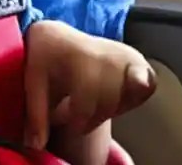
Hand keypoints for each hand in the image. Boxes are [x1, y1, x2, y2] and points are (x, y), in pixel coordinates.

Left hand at [22, 20, 157, 150]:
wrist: (57, 36)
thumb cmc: (44, 59)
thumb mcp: (33, 82)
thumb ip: (37, 115)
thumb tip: (36, 146)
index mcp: (80, 56)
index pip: (90, 95)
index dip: (78, 116)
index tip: (63, 118)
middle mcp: (108, 52)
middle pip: (112, 98)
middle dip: (93, 115)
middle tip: (74, 111)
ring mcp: (126, 53)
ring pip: (133, 92)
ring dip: (112, 106)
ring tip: (91, 100)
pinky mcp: (138, 58)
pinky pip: (149, 84)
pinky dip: (133, 97)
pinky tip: (112, 97)